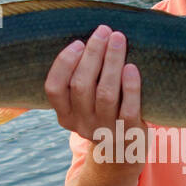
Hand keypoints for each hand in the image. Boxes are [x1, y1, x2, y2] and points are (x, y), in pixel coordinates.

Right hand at [45, 25, 145, 172]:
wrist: (122, 153)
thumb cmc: (102, 115)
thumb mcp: (82, 105)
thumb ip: (79, 79)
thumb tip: (90, 37)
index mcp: (65, 115)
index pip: (54, 89)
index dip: (64, 64)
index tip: (78, 42)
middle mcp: (81, 124)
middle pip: (81, 85)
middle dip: (92, 54)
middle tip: (104, 31)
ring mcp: (105, 130)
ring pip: (105, 93)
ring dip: (111, 62)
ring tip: (118, 39)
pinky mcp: (128, 133)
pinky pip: (128, 108)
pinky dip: (130, 86)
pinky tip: (131, 67)